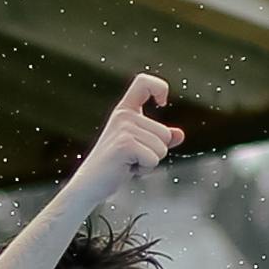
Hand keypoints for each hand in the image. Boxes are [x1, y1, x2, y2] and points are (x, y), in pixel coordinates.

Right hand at [76, 71, 180, 199]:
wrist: (89, 186)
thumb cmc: (113, 167)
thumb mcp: (139, 148)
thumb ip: (159, 139)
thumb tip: (179, 134)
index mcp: (124, 111)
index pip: (143, 83)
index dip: (159, 87)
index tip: (162, 103)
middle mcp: (123, 116)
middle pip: (165, 132)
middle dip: (155, 152)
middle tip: (132, 158)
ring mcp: (123, 129)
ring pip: (162, 147)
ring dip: (149, 162)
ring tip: (128, 163)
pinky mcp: (125, 144)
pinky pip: (153, 158)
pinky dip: (145, 169)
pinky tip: (126, 169)